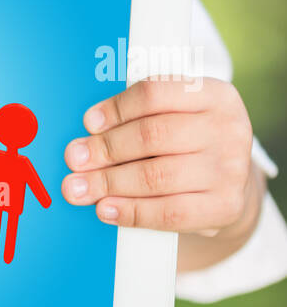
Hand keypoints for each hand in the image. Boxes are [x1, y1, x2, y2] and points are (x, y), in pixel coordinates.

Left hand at [61, 75, 255, 234]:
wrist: (232, 180)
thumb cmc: (191, 140)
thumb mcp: (180, 114)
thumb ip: (141, 115)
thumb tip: (88, 136)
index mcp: (214, 94)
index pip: (155, 93)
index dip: (117, 108)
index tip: (89, 123)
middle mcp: (228, 128)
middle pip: (152, 136)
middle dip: (106, 148)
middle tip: (74, 158)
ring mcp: (231, 170)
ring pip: (157, 176)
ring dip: (109, 182)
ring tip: (79, 187)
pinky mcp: (227, 207)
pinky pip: (170, 213)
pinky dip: (132, 212)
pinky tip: (106, 209)